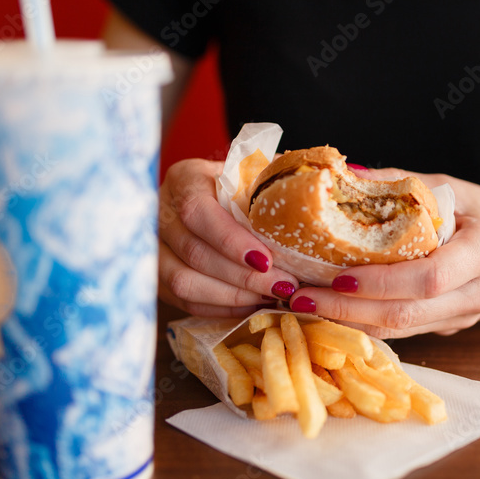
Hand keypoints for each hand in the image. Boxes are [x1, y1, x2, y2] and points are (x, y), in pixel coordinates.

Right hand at [158, 158, 298, 315]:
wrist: (210, 194)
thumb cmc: (241, 183)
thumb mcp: (256, 171)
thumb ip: (281, 177)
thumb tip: (325, 184)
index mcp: (184, 179)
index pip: (198, 212)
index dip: (230, 241)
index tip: (266, 260)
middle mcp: (160, 212)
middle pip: (194, 253)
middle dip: (242, 276)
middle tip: (283, 286)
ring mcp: (154, 246)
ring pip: (184, 282)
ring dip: (232, 295)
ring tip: (270, 297)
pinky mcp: (157, 274)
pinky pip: (184, 300)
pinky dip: (220, 306)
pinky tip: (251, 304)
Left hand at [286, 169, 479, 337]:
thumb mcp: (454, 187)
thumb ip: (402, 183)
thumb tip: (345, 175)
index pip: (427, 278)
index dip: (380, 283)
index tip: (336, 278)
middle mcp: (477, 294)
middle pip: (407, 315)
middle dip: (348, 312)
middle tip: (301, 297)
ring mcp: (464, 319)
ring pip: (401, 332)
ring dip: (348, 322)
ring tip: (304, 305)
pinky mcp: (450, 330)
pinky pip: (404, 332)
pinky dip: (364, 323)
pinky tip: (330, 311)